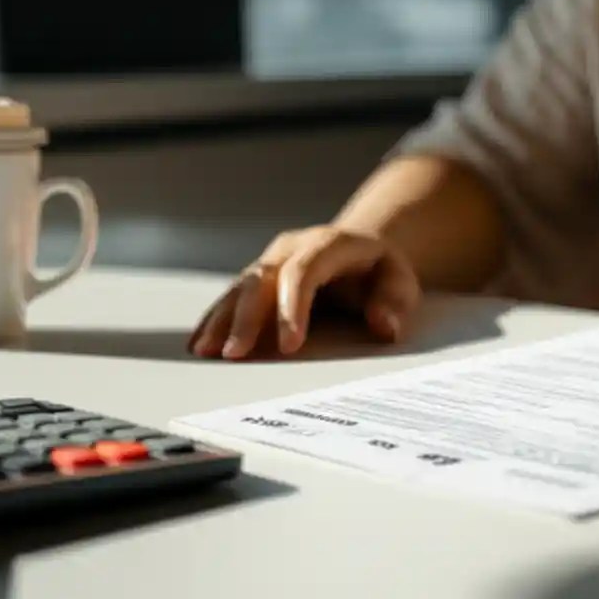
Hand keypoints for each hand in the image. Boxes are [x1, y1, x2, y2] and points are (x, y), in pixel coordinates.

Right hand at [189, 226, 420, 359]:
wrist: (361, 250)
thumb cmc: (380, 272)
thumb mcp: (400, 283)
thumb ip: (394, 303)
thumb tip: (384, 326)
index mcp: (330, 244)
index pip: (303, 272)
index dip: (293, 308)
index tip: (290, 347)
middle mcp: (293, 247)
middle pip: (262, 279)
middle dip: (246, 318)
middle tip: (234, 355)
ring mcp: (271, 259)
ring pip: (240, 286)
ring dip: (221, 319)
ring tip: (205, 351)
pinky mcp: (259, 275)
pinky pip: (232, 295)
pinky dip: (215, 318)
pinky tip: (199, 341)